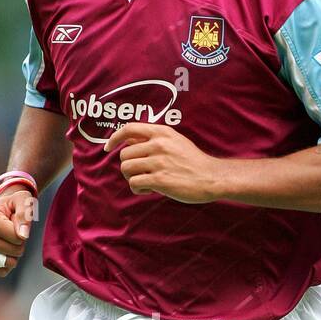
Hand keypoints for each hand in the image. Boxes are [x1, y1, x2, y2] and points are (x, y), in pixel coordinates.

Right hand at [0, 188, 35, 276]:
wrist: (0, 212)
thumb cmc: (13, 206)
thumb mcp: (22, 201)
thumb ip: (24, 214)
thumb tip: (23, 235)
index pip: (16, 238)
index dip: (24, 233)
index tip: (17, 224)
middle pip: (13, 251)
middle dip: (20, 244)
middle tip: (15, 233)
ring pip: (8, 263)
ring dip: (15, 254)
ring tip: (9, 241)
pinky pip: (1, 272)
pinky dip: (9, 265)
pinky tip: (6, 252)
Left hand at [104, 122, 222, 203]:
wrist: (212, 177)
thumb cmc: (193, 162)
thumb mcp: (175, 141)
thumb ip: (153, 138)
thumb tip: (128, 140)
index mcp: (162, 133)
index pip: (129, 128)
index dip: (114, 138)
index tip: (108, 147)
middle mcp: (159, 144)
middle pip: (124, 154)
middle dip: (128, 167)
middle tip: (140, 174)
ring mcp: (159, 162)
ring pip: (126, 169)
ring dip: (132, 178)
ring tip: (146, 183)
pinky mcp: (160, 180)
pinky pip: (134, 183)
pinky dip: (138, 189)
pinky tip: (150, 190)